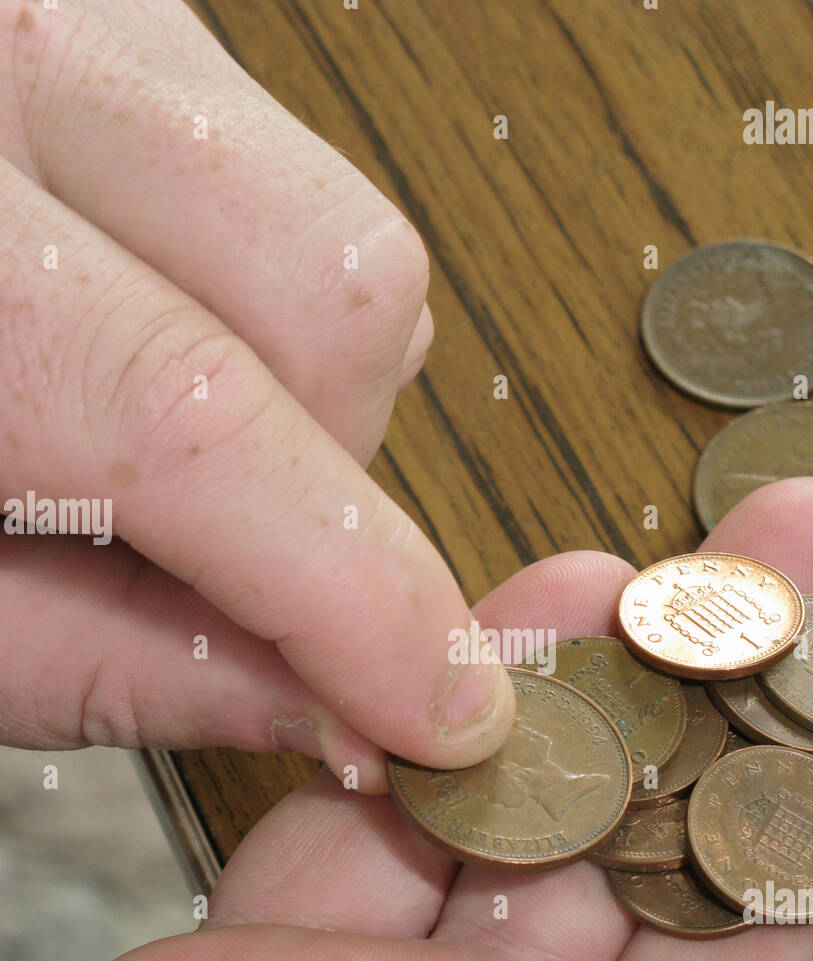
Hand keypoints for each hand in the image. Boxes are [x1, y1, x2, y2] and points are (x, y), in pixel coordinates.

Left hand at [0, 0, 512, 783]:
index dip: (350, 595)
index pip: (191, 419)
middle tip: (232, 551)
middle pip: (334, 289)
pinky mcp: (125, 17)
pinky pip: (285, 183)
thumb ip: (94, 660)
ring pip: (339, 232)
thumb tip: (319, 707)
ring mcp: (82, 10)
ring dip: (307, 391)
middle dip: (333, 472)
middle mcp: (7, 56)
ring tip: (166, 444)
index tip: (438, 705)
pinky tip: (153, 348)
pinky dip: (263, 311)